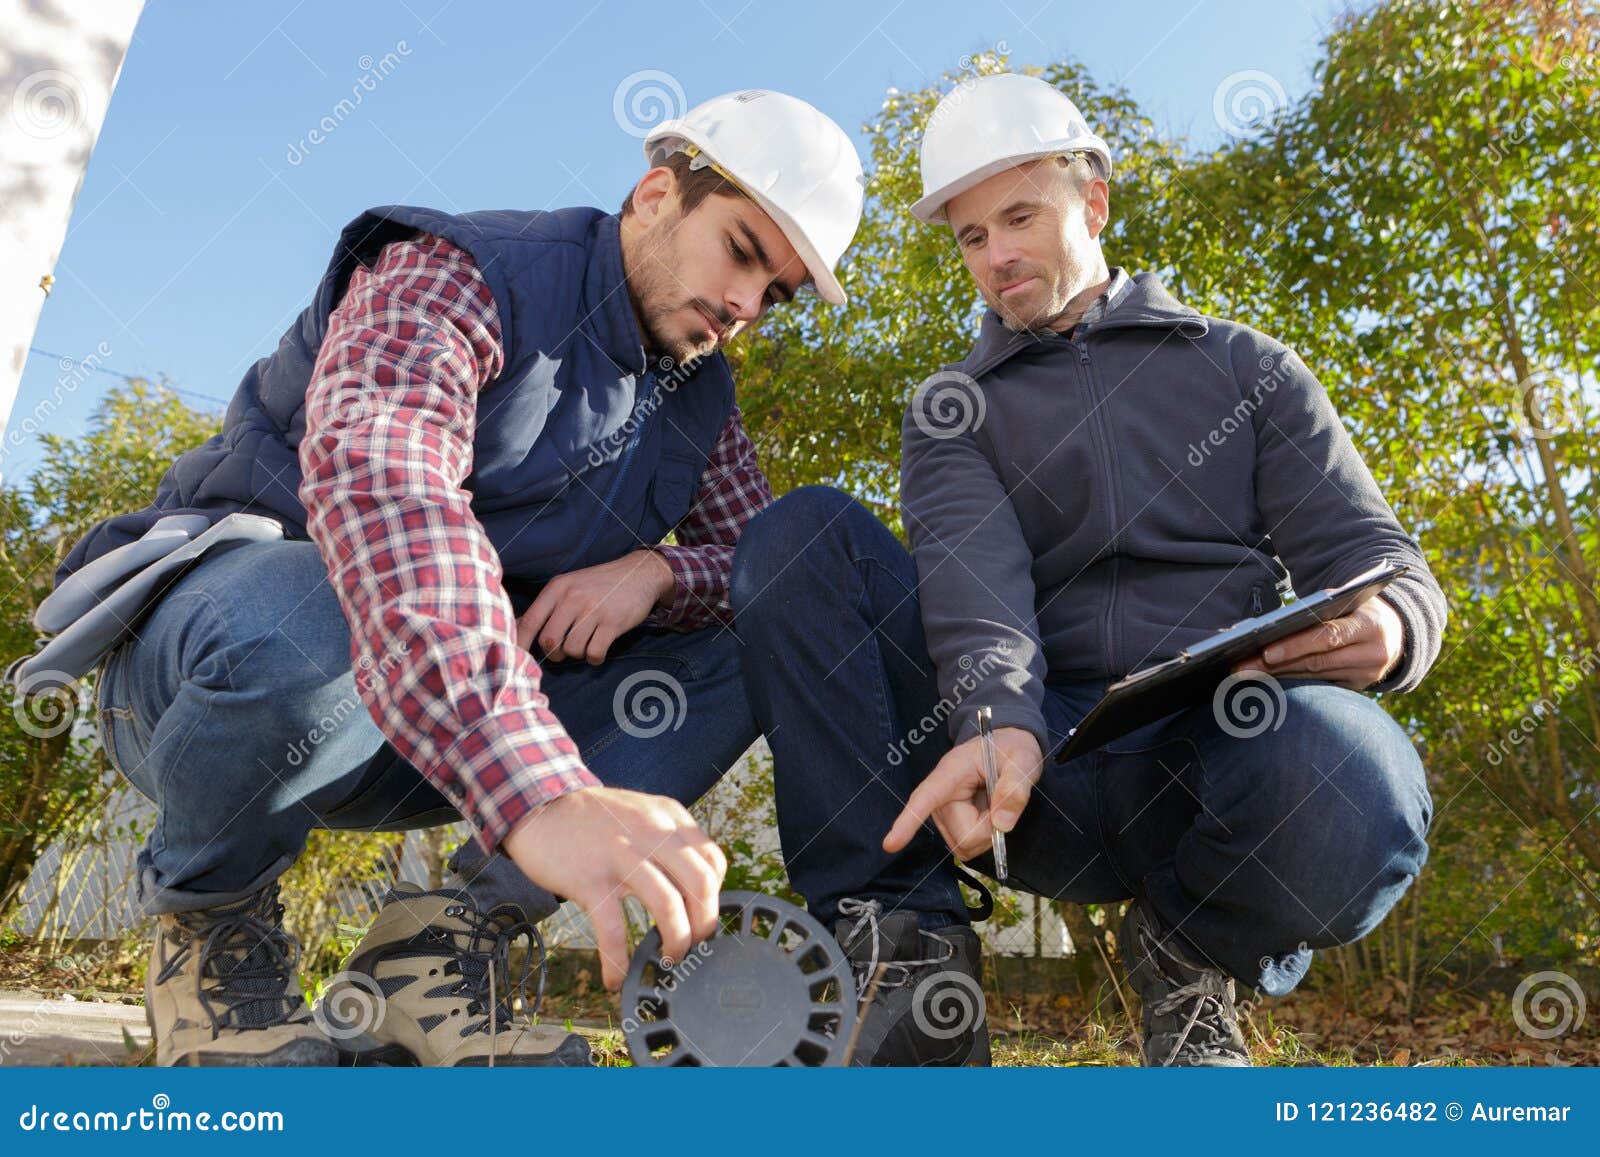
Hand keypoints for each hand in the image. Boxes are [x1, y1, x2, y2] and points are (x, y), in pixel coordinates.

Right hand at [500, 785, 727, 990]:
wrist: (538, 806)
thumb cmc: (592, 818)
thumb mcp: (642, 813)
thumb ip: (669, 839)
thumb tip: (693, 888)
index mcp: (668, 818)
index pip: (714, 861)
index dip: (714, 897)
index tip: (700, 917)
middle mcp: (652, 833)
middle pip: (701, 884)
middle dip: (704, 925)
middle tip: (693, 946)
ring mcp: (621, 856)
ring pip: (668, 906)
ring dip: (675, 942)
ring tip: (667, 961)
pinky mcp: (590, 880)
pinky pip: (613, 929)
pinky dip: (617, 961)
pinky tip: (615, 978)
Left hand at [517, 550, 674, 663]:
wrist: (639, 574)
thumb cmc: (599, 584)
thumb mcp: (570, 585)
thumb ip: (548, 606)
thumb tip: (516, 628)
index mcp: (557, 588)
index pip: (529, 621)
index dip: (519, 644)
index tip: (516, 659)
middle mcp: (572, 597)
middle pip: (549, 640)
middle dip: (554, 653)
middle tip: (564, 651)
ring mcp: (593, 610)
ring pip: (571, 649)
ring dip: (577, 654)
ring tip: (586, 644)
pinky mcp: (613, 623)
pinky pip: (594, 653)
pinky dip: (595, 658)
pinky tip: (598, 650)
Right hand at [883, 726, 1042, 861]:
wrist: (1005, 748)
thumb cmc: (1011, 749)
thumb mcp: (1022, 759)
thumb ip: (1015, 787)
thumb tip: (1001, 825)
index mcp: (950, 773)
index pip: (924, 799)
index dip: (907, 822)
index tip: (890, 844)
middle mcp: (940, 796)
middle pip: (963, 836)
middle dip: (990, 830)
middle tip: (1004, 803)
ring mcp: (943, 813)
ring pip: (965, 845)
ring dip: (988, 833)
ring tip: (995, 804)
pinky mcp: (950, 824)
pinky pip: (968, 846)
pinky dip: (984, 837)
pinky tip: (989, 814)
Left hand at [1233, 595, 1403, 689]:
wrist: (1396, 632)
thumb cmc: (1358, 610)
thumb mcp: (1346, 602)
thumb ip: (1316, 611)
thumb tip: (1268, 626)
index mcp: (1370, 626)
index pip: (1327, 637)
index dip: (1294, 646)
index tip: (1265, 652)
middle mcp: (1372, 654)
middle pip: (1316, 662)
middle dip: (1275, 665)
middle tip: (1241, 667)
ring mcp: (1366, 675)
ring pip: (1315, 677)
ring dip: (1278, 676)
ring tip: (1247, 674)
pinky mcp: (1358, 688)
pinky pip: (1320, 685)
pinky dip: (1293, 681)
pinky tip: (1268, 680)